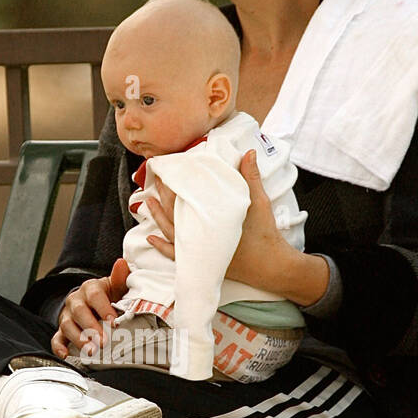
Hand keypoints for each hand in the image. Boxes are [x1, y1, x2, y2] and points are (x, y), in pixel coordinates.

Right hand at [51, 258, 129, 358]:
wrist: (94, 303)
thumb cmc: (109, 296)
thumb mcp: (116, 286)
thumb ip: (120, 278)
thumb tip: (122, 263)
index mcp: (90, 288)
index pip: (95, 296)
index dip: (104, 308)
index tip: (114, 321)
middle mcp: (76, 301)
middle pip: (79, 312)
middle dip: (91, 328)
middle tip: (103, 342)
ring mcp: (67, 316)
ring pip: (67, 326)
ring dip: (78, 339)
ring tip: (91, 351)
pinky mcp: (62, 330)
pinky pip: (56, 338)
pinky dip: (58, 347)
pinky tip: (65, 354)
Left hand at [146, 150, 296, 291]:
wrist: (270, 265)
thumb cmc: (264, 233)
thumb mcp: (259, 201)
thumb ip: (251, 177)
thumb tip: (248, 152)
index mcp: (211, 218)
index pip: (186, 197)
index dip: (174, 183)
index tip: (167, 169)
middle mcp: (199, 235)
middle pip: (174, 211)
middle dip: (163, 194)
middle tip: (156, 179)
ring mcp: (198, 250)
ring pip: (170, 231)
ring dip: (157, 217)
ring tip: (148, 203)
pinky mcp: (201, 261)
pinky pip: (175, 254)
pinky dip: (162, 246)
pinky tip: (150, 238)